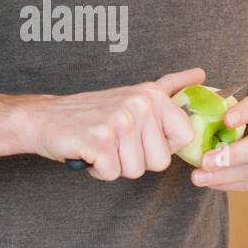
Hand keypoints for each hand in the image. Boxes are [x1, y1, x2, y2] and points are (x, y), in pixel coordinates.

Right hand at [24, 67, 207, 180]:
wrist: (46, 118)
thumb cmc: (92, 113)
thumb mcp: (134, 94)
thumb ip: (170, 87)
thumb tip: (201, 74)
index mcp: (152, 94)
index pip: (184, 137)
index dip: (162, 146)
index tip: (141, 137)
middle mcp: (139, 104)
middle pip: (160, 161)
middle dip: (137, 160)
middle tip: (115, 141)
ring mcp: (119, 121)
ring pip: (135, 170)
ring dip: (116, 165)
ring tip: (101, 145)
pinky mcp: (99, 141)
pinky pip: (112, 173)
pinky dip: (98, 170)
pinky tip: (89, 152)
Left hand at [190, 93, 247, 191]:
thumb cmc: (235, 125)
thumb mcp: (228, 112)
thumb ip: (213, 110)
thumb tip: (183, 111)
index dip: (243, 113)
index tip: (226, 120)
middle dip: (230, 156)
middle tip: (204, 161)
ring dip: (222, 176)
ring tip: (198, 177)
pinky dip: (226, 184)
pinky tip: (209, 182)